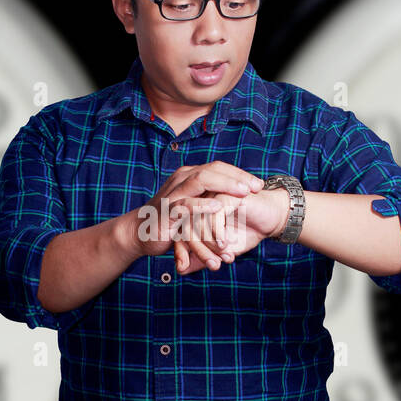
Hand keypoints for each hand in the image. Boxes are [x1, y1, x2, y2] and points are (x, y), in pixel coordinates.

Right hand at [124, 161, 263, 264]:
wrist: (140, 233)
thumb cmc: (171, 220)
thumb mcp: (194, 205)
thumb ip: (210, 197)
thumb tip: (237, 195)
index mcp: (190, 176)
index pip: (218, 167)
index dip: (240, 174)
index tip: (260, 185)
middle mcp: (182, 180)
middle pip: (213, 169)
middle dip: (237, 177)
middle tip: (256, 186)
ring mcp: (173, 193)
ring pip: (200, 181)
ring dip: (224, 185)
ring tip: (244, 192)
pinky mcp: (166, 210)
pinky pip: (185, 204)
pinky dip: (202, 204)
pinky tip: (218, 206)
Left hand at [172, 186, 289, 274]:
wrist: (273, 219)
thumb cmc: (247, 232)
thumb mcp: (222, 251)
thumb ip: (201, 258)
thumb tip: (181, 270)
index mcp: (195, 211)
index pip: (179, 231)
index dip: (182, 252)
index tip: (187, 268)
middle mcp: (200, 201)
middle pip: (185, 225)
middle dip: (197, 250)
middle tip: (212, 265)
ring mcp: (211, 194)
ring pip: (197, 220)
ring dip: (208, 243)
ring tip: (222, 255)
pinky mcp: (226, 193)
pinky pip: (213, 213)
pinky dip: (217, 232)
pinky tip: (225, 244)